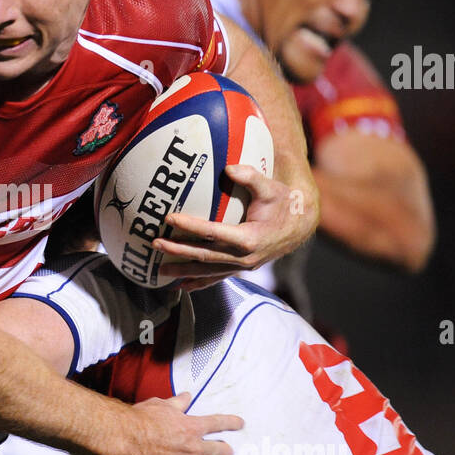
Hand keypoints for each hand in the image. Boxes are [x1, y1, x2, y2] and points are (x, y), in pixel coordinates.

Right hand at [119, 392, 242, 454]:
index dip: (230, 422)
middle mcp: (189, 451)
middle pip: (215, 452)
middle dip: (224, 451)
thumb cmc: (141, 419)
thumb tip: (186, 397)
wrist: (124, 439)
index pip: (217, 423)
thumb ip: (176, 403)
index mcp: (190, 429)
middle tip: (229, 452)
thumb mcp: (161, 405)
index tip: (241, 423)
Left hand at [153, 164, 311, 288]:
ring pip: (208, 271)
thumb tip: (229, 167)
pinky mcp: (241, 269)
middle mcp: (244, 257)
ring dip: (183, 271)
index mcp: (249, 238)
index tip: (169, 219)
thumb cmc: (283, 203)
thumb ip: (251, 176)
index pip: (212, 232)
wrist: (300, 225)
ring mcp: (242, 266)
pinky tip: (181, 286)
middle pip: (204, 256)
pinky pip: (216, 278)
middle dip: (178, 251)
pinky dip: (198, 283)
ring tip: (160, 270)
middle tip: (155, 244)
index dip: (189, 226)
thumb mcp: (271, 187)